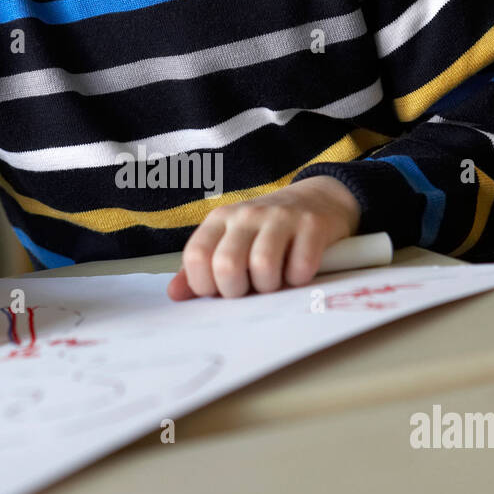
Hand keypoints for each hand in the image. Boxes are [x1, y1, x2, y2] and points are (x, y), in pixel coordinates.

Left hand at [167, 176, 360, 300]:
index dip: (204, 285)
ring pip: (263, 265)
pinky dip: (298, 279)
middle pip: (227, 264)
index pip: (196, 256)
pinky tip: (297, 272)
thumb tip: (175, 294)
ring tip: (274, 283)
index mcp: (219, 220)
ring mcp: (280, 217)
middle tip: (248, 291)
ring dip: (269, 288)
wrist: (318, 199)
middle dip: (236, 291)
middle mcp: (246, 214)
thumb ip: (201, 270)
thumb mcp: (230, 242)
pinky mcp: (311, 224)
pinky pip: (300, 266)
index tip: (219, 290)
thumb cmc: (267, 232)